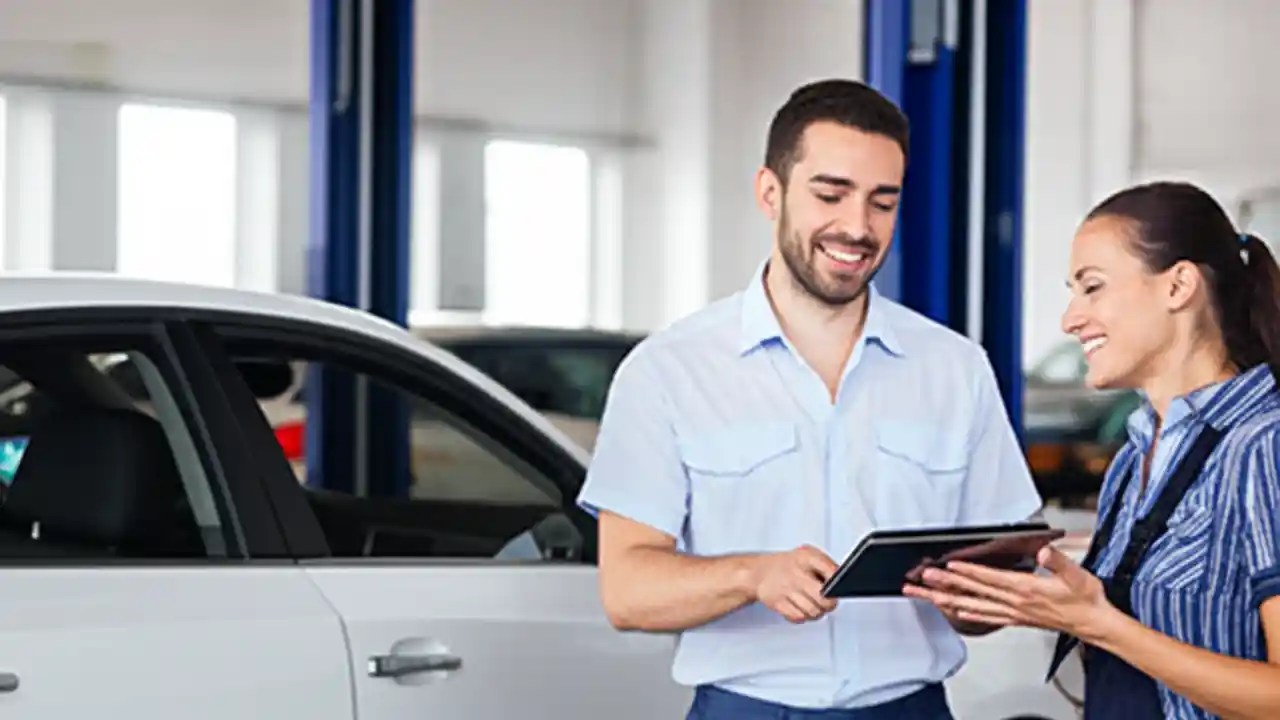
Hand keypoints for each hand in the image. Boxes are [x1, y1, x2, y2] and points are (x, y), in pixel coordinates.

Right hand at [751, 545, 838, 623]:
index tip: (838, 587)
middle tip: (828, 602)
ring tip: (814, 605)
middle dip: (829, 603)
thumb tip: (843, 583)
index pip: (831, 572)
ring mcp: (786, 588)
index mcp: (807, 556)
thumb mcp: (809, 556)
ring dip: (817, 612)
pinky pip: (798, 617)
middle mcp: (796, 572)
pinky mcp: (777, 603)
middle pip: (823, 597)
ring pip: (812, 611)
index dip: (838, 584)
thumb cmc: (790, 565)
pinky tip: (801, 607)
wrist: (760, 572)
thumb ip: (827, 567)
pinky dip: (802, 616)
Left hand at [902, 546, 1120, 639]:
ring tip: (925, 597)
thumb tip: (1044, 552)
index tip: (945, 568)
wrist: (1095, 624)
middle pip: (972, 594)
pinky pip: (984, 617)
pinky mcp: (1016, 619)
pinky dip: (966, 614)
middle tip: (920, 582)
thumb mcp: (1078, 575)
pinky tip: (954, 611)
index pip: (989, 580)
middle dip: (943, 588)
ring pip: (972, 607)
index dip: (966, 573)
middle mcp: (1015, 604)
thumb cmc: (1086, 600)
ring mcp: (1013, 613)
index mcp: (1026, 591)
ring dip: (946, 602)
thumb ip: (1059, 562)